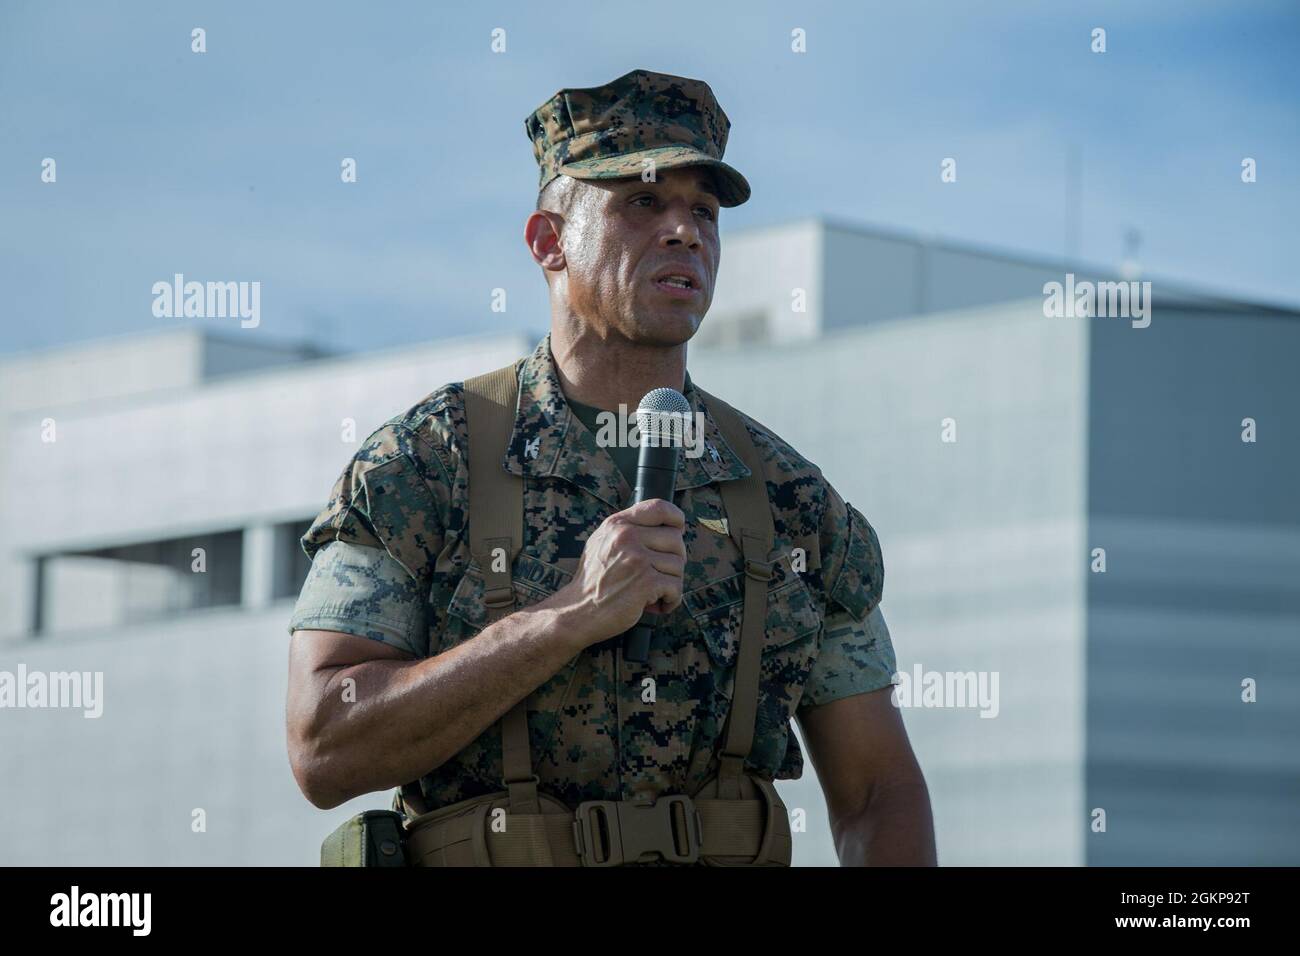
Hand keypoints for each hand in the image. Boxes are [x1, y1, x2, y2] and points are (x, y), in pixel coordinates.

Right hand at [544, 498, 686, 648]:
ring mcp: (637, 559)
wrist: (578, 611)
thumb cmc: (593, 580)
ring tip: (653, 592)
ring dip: (671, 583)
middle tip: (660, 574)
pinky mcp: (645, 582)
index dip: (676, 518)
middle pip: (676, 539)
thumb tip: (666, 525)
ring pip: (678, 565)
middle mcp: (627, 537)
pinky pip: (676, 586)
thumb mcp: (602, 542)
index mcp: (618, 524)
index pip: (660, 507)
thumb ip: (628, 529)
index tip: (678, 530)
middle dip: (674, 560)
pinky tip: (656, 604)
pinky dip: (671, 599)